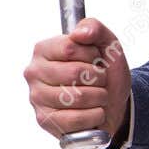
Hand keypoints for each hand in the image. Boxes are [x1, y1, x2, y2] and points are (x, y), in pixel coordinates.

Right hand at [23, 19, 130, 146]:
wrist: (114, 103)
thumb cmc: (105, 71)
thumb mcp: (107, 44)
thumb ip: (95, 28)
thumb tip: (79, 33)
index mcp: (43, 49)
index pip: (70, 48)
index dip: (91, 55)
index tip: (95, 59)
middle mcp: (34, 72)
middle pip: (75, 73)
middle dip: (98, 78)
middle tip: (99, 80)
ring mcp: (36, 97)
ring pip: (77, 97)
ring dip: (99, 97)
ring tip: (98, 95)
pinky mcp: (44, 120)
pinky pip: (76, 119)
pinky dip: (95, 115)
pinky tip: (94, 111)